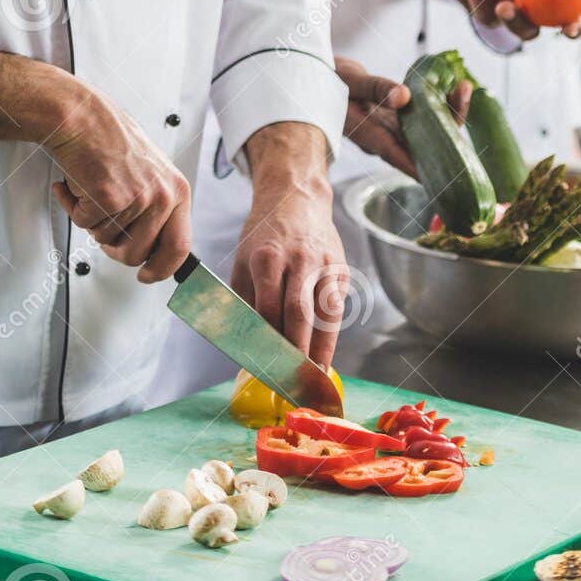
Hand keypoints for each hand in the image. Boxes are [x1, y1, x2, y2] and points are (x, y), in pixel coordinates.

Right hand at [0, 53, 189, 279]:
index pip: (180, 247)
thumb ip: (156, 209)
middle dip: (114, 249)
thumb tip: (151, 250)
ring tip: (91, 192)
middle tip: (102, 225)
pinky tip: (77, 183)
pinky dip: (74, 208)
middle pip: (138, 254)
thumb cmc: (109, 141)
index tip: (148, 276)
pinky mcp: (110, 198)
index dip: (161, 269)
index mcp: (178, 190)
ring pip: (108, 242)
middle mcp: (163, 195)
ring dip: (92, 223)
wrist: (82, 116)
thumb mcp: (150, 174)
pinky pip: (86, 225)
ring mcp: (138, 198)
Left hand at [230, 123, 347, 370]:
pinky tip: (324, 354)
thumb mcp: (242, 258)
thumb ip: (243, 297)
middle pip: (299, 314)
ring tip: (315, 378)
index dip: (268, 341)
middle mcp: (298, 260)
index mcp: (267, 257)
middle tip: (293, 383)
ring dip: (321, 349)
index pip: (268, 308)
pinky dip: (331, 332)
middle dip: (297, 352)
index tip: (264, 368)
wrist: (297, 196)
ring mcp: (324, 263)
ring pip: (325, 313)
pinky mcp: (340, 267)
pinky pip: (337, 306)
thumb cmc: (264, 234)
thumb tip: (239, 342)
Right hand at [336, 56, 470, 177]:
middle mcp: (383, 136)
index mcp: (369, 135)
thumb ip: (375, 89)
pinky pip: (420, 115)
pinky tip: (450, 88)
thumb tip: (405, 97)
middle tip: (462, 105)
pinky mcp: (394, 116)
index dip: (423, 166)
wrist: (318, 76)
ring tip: (462, 89)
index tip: (446, 177)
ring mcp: (390, 127)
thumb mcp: (350, 82)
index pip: (400, 155)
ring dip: (445, 113)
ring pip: (424, 129)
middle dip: (446, 130)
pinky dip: (436, 103)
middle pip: (420, 143)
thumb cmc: (328, 81)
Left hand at [436, 0, 580, 41]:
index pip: (567, 25)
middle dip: (513, 22)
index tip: (571, 26)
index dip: (572, 30)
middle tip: (504, 6)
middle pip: (521, 30)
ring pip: (483, 14)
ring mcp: (492, 12)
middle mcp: (521, 16)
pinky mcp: (467, 1)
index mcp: (548, 9)